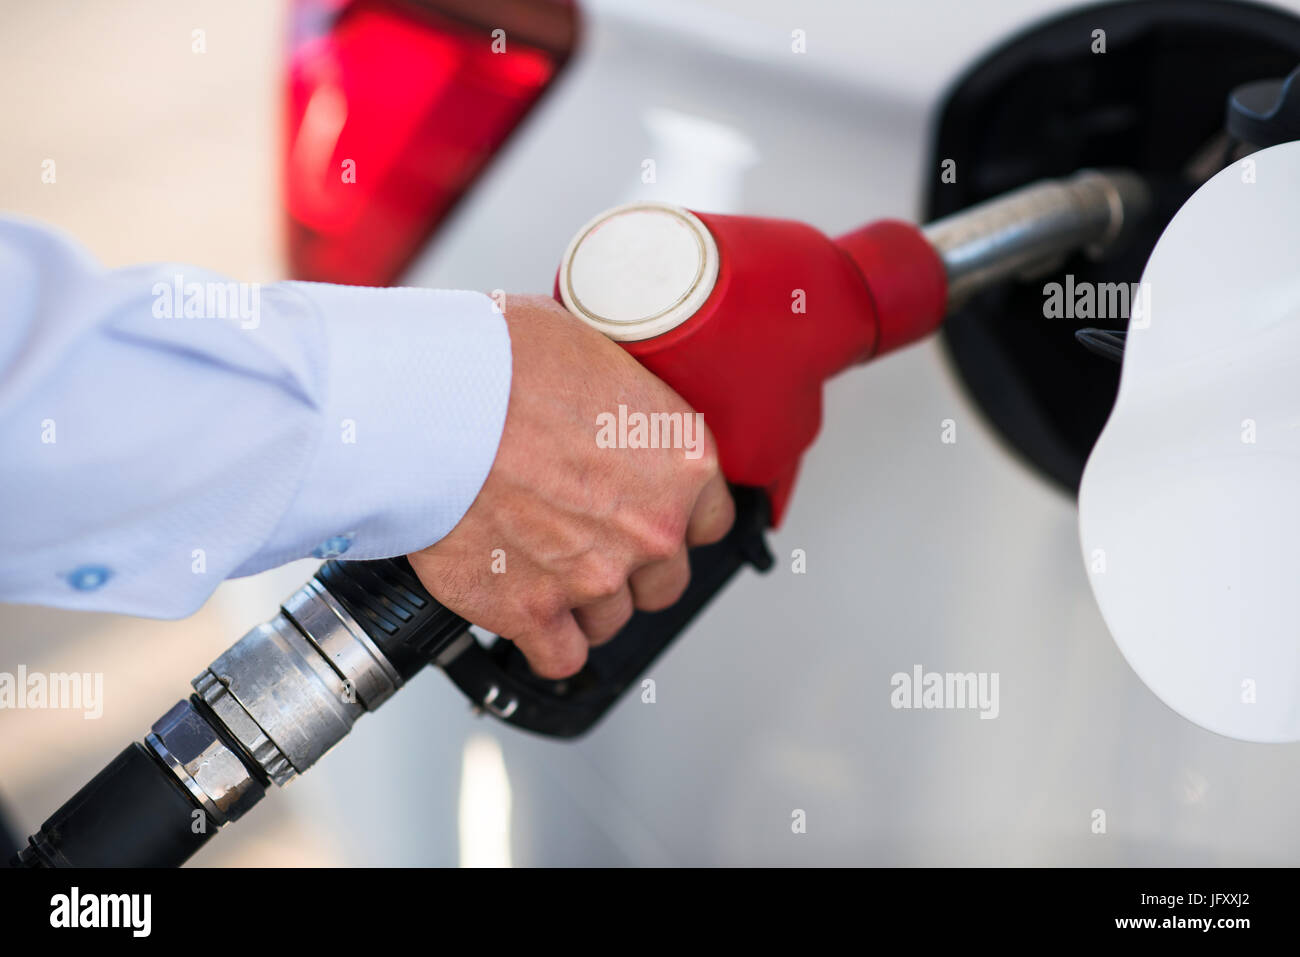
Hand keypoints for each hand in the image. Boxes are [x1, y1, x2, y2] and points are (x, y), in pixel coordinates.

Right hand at [408, 294, 733, 677]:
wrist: (430, 403)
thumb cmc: (500, 363)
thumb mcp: (590, 354)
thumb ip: (617, 406)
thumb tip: (603, 406)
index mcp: (681, 458)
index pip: (711, 519)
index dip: (676, 519)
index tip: (652, 517)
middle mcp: (651, 526)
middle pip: (666, 579)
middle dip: (631, 565)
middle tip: (588, 538)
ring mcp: (595, 574)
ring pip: (611, 618)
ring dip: (584, 602)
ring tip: (545, 567)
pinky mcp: (533, 610)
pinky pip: (560, 655)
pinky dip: (546, 642)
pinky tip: (530, 617)